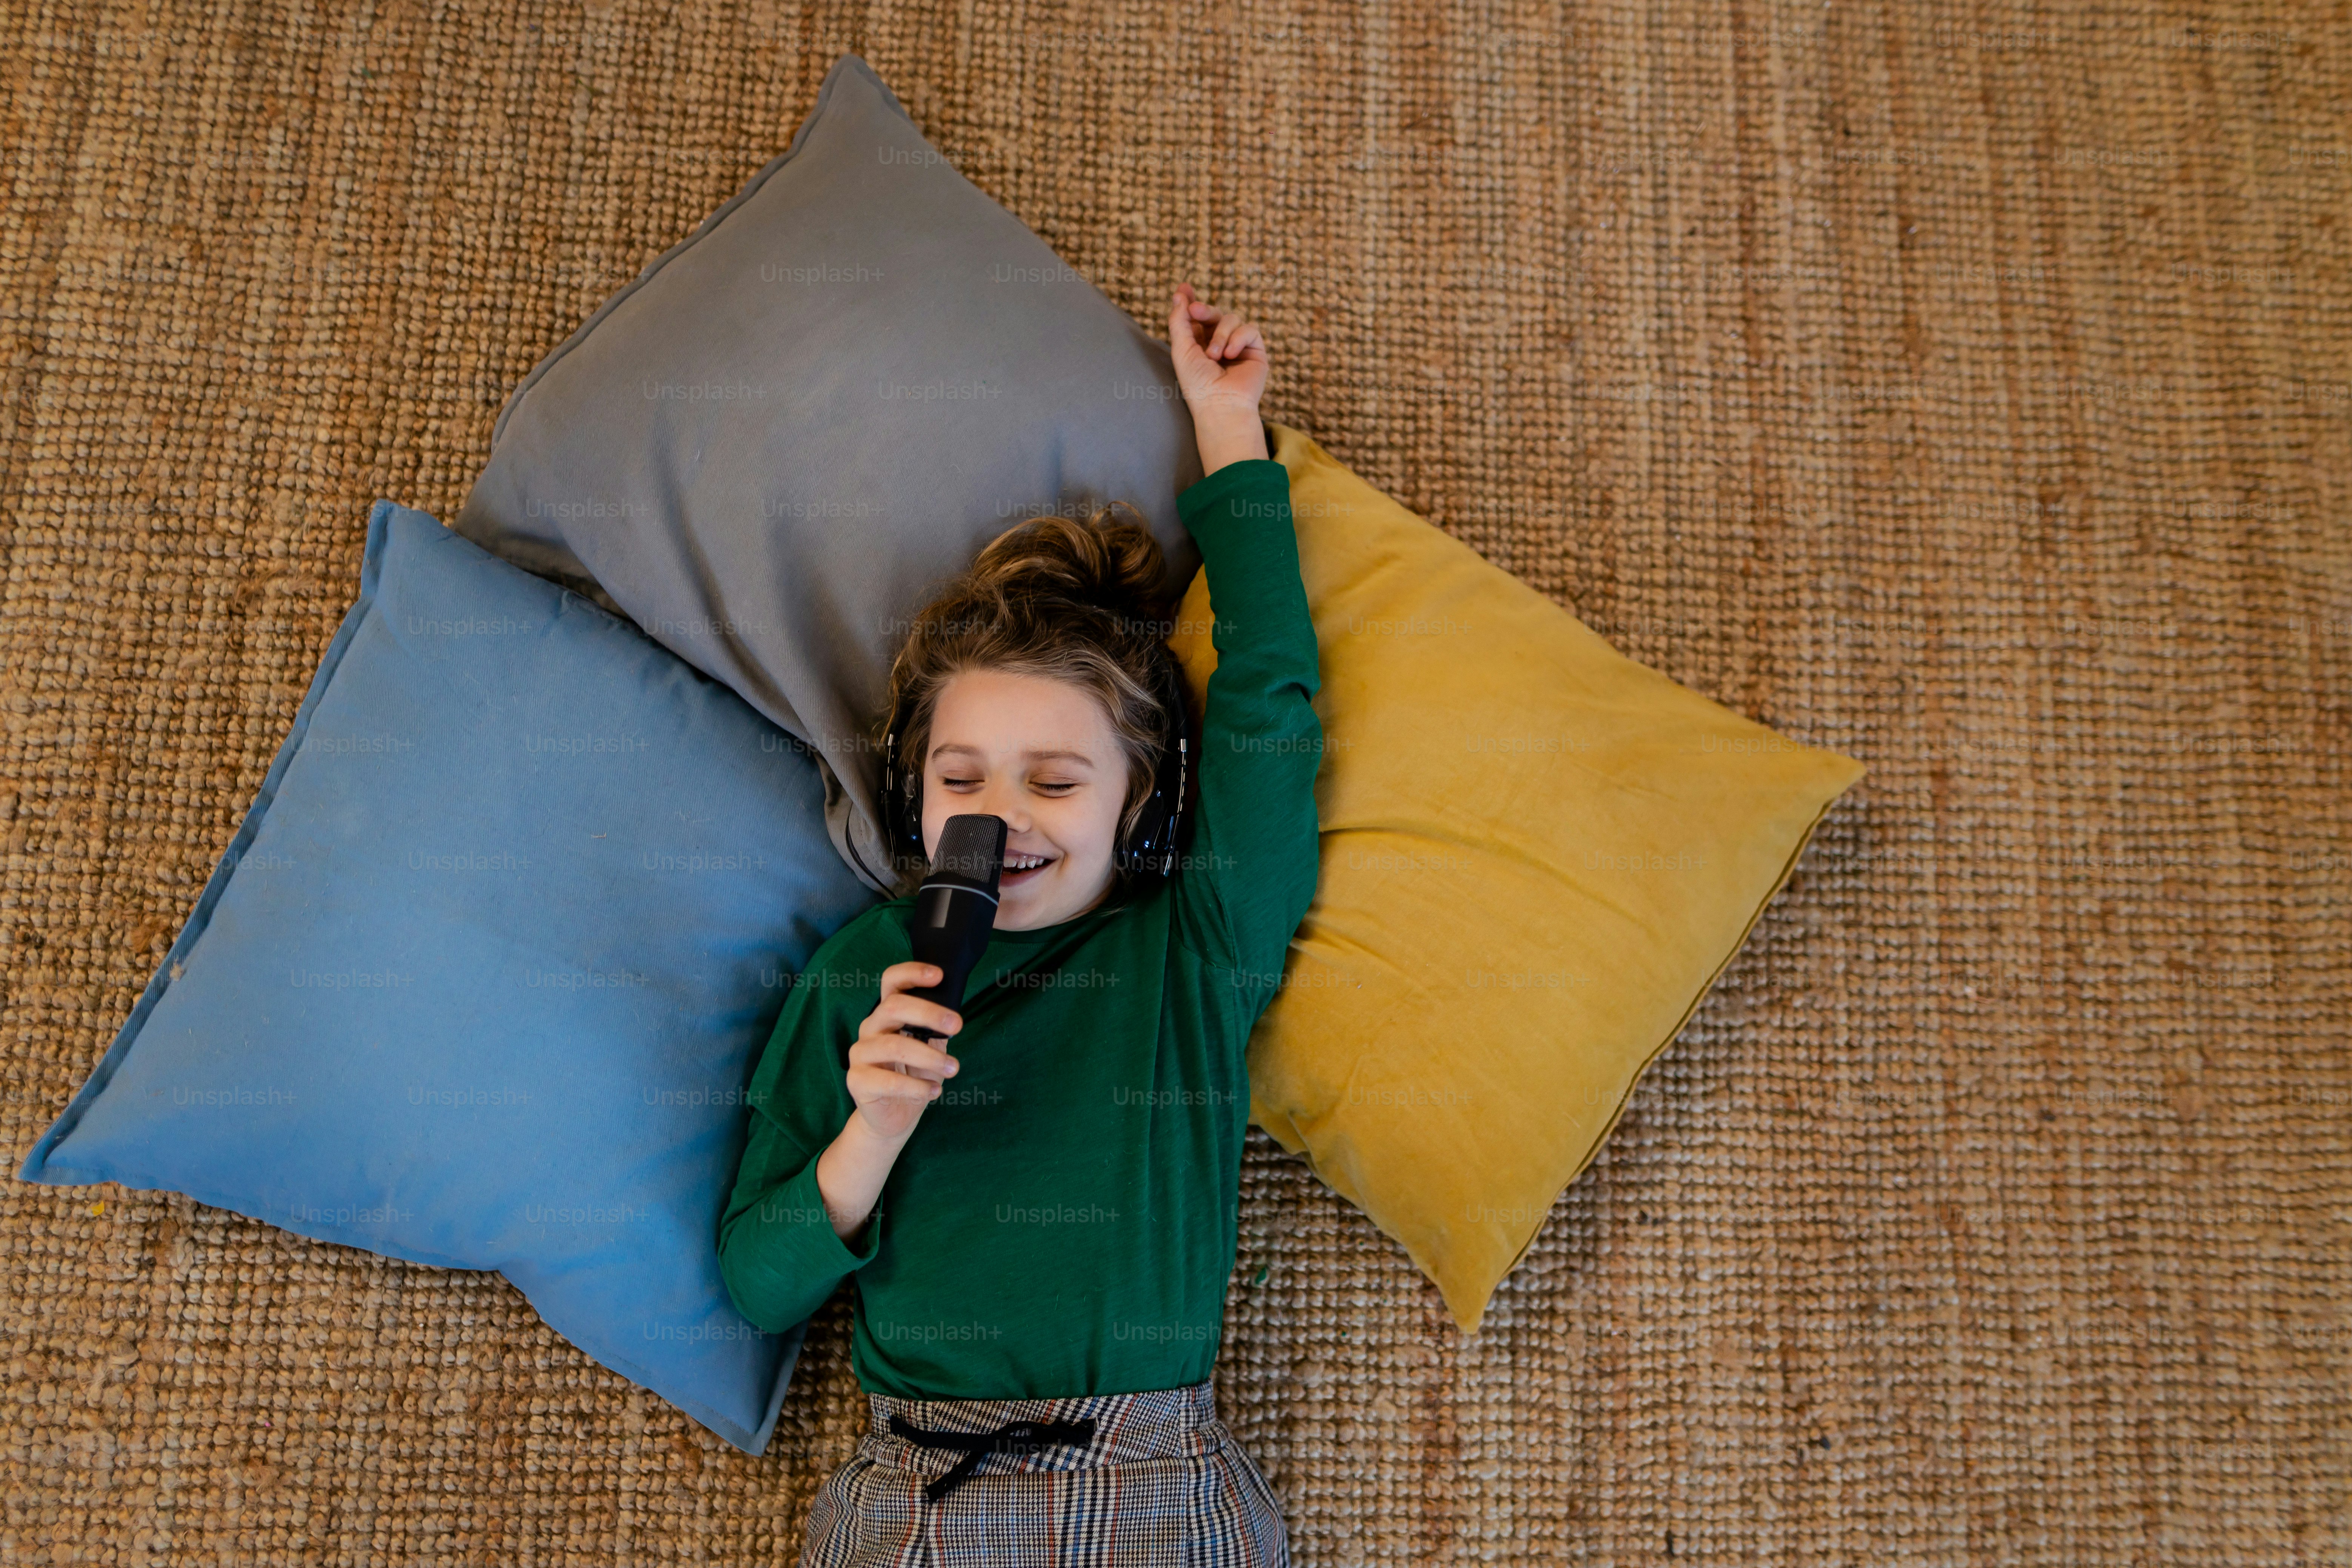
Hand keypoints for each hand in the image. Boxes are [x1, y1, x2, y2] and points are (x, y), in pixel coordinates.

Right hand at [844, 961, 962, 1142]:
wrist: (895, 1116)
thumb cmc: (913, 1076)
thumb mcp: (930, 1048)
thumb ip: (934, 1030)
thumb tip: (953, 1014)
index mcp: (886, 1015)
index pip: (891, 983)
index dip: (912, 973)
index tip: (939, 975)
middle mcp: (870, 1030)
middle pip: (892, 1007)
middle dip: (929, 1013)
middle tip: (957, 1025)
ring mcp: (860, 1055)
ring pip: (894, 1046)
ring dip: (929, 1057)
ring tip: (953, 1068)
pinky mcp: (857, 1082)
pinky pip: (887, 1082)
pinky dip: (916, 1087)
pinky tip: (934, 1091)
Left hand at [1168, 283, 1269, 471]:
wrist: (1221, 405)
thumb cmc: (1198, 384)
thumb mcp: (1182, 350)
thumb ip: (1179, 322)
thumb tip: (1178, 296)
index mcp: (1198, 345)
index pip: (1196, 317)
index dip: (1190, 301)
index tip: (1184, 288)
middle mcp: (1219, 344)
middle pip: (1213, 313)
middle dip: (1204, 310)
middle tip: (1195, 309)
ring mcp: (1238, 346)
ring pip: (1231, 319)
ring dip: (1221, 334)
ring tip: (1215, 356)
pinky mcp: (1255, 350)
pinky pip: (1249, 329)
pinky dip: (1238, 338)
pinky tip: (1231, 355)